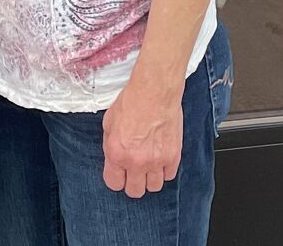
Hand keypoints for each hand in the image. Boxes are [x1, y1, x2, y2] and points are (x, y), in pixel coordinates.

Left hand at [101, 74, 181, 197]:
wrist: (155, 91)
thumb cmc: (132, 101)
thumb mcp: (109, 123)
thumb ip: (111, 145)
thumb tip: (115, 158)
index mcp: (117, 153)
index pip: (114, 184)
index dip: (116, 179)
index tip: (120, 174)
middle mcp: (136, 161)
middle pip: (135, 191)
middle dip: (133, 183)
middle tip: (134, 172)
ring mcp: (156, 161)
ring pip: (154, 187)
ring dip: (150, 178)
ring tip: (149, 165)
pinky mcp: (173, 156)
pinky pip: (169, 176)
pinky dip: (165, 170)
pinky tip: (161, 158)